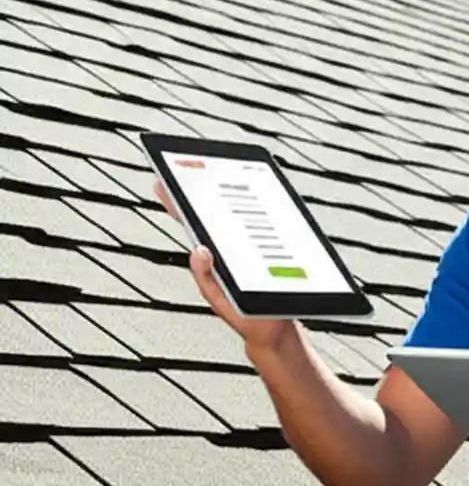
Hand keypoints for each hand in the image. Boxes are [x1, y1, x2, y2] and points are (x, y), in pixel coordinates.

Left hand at [153, 179, 296, 354]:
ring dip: (215, 196)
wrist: (276, 328)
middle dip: (186, 192)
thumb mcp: (221, 299)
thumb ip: (207, 277)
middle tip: (170, 171)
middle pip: (201, 215)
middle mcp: (222, 250)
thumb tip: (198, 249)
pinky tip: (245, 198)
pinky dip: (247, 209)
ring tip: (202, 176)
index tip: (161, 182)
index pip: (188, 223)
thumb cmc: (248, 316)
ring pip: (226, 217)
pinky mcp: (261, 249)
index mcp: (209, 257)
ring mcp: (240, 248)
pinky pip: (253, 224)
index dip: (174, 203)